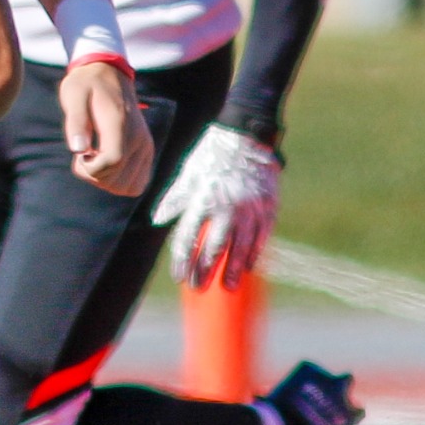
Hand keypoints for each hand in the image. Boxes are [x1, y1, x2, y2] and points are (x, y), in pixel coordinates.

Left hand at [58, 60, 153, 195]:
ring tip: (95, 159)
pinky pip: (138, 184)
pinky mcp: (146, 153)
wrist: (109, 74)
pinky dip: (119, 182)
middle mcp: (139, 139)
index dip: (89, 167)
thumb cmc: (86, 85)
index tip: (78, 154)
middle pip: (118, 180)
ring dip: (106, 182)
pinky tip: (106, 164)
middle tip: (83, 154)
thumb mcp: (73, 94)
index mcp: (120, 124)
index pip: (112, 161)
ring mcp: (146, 148)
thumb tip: (78, 149)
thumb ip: (76, 121)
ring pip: (129, 188)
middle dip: (93, 175)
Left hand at [150, 123, 280, 288]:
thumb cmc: (210, 157)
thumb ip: (174, 199)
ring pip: (240, 246)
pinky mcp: (267, 207)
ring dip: (232, 269)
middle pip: (213, 247)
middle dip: (205, 270)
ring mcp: (249, 209)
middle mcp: (226, 207)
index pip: (188, 237)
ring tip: (227, 287)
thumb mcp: (187, 174)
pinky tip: (248, 268)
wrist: (245, 137)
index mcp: (202, 199)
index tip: (179, 277)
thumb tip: (157, 220)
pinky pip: (261, 237)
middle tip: (198, 287)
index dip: (183, 260)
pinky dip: (254, 253)